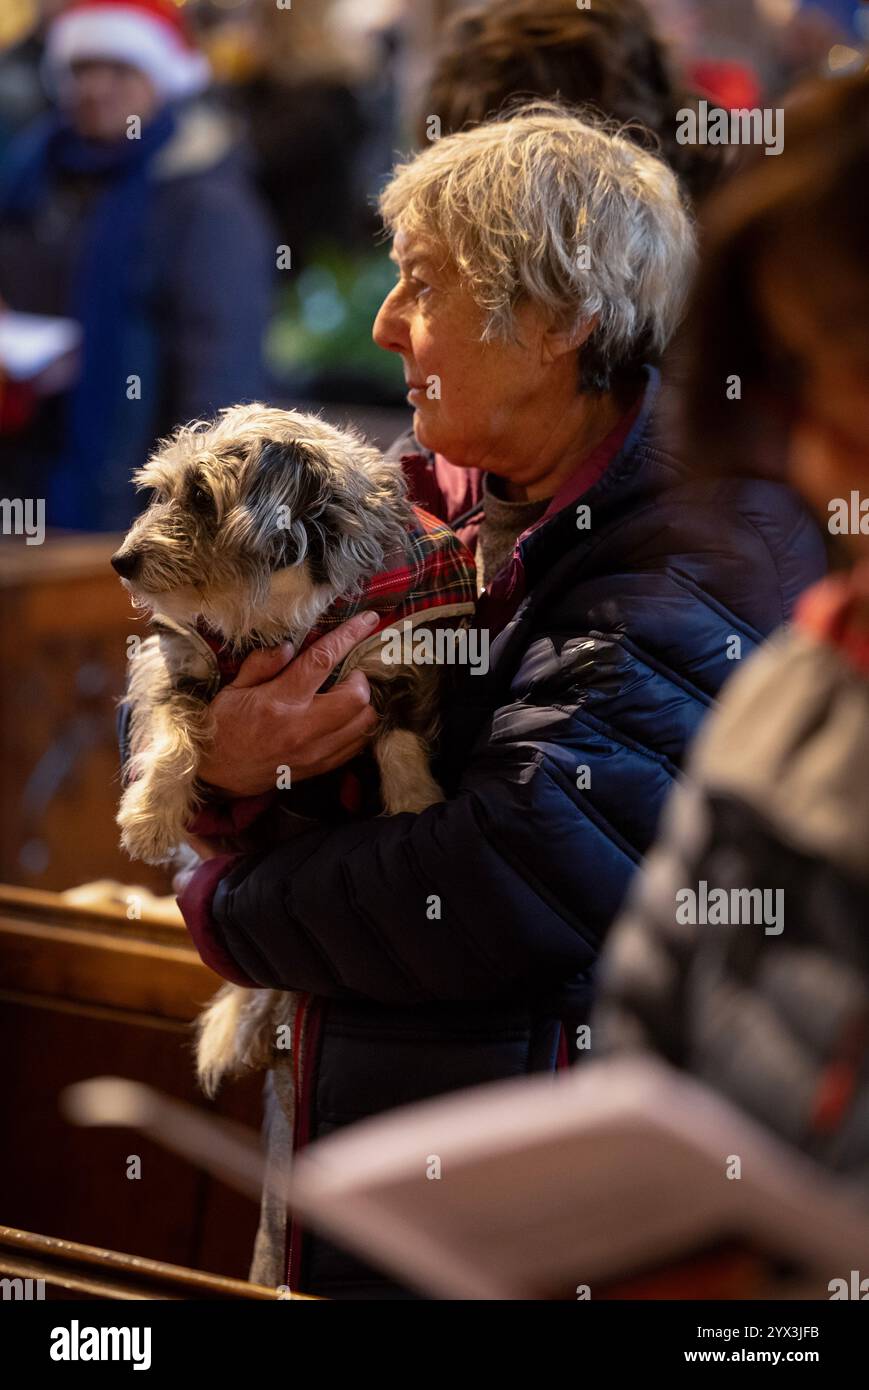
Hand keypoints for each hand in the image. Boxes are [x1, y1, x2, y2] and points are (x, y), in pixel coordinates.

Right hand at [196, 610, 380, 797]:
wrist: (214, 774)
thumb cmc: (222, 726)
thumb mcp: (233, 688)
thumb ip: (262, 663)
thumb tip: (289, 645)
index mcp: (280, 700)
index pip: (323, 661)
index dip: (349, 635)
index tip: (368, 620)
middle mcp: (303, 726)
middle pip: (357, 697)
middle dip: (360, 679)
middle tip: (348, 674)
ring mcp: (315, 751)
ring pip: (364, 725)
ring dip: (363, 705)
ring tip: (348, 696)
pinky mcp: (319, 767)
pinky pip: (356, 747)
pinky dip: (359, 729)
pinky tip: (346, 720)